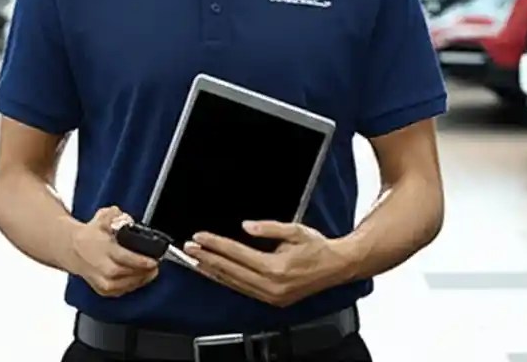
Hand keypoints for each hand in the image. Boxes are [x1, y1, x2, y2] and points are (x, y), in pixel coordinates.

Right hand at [67, 207, 159, 297]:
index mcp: (102, 248)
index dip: (141, 260)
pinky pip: (121, 291)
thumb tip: (126, 219)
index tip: (154, 260)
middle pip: (126, 273)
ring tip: (151, 272)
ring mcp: (100, 280)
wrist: (73, 249)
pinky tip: (139, 279)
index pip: (124, 257)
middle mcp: (100, 266)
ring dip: (140, 280)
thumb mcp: (103, 218)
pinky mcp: (102, 289)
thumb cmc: (90, 235)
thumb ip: (117, 216)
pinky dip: (132, 286)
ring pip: (124, 286)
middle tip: (155, 265)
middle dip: (144, 271)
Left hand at [182, 221, 354, 307]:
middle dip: (206, 258)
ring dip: (212, 271)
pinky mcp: (272, 300)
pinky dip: (226, 280)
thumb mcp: (295, 230)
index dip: (215, 244)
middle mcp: (271, 286)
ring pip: (233, 283)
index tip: (199, 237)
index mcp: (276, 268)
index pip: (236, 254)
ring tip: (195, 260)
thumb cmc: (318, 247)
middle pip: (230, 271)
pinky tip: (215, 273)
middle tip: (188, 248)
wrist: (337, 267)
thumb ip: (268, 227)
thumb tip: (246, 226)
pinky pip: (242, 289)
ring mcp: (271, 296)